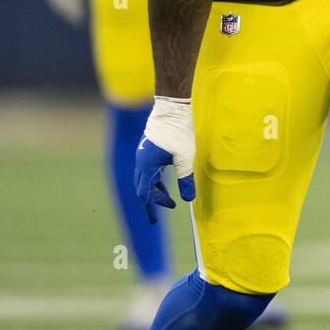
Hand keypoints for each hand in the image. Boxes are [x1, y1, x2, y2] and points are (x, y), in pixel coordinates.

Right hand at [134, 97, 195, 224]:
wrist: (172, 108)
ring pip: (145, 179)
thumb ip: (186, 180)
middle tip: (160, 215)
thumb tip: (188, 200)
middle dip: (152, 202)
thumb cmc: (179, 131)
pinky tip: (163, 182)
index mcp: (147, 166)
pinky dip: (155, 180)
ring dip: (155, 191)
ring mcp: (142, 154)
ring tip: (169, 200)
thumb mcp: (185, 158)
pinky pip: (148, 170)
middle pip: (142, 188)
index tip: (154, 221)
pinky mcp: (148, 149)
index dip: (150, 208)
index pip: (145, 193)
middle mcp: (141, 161)